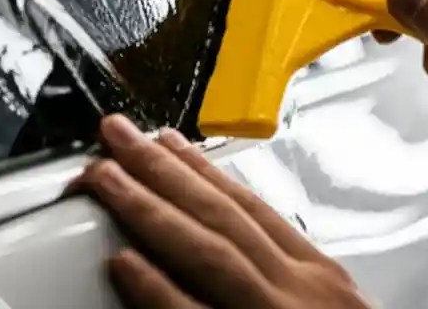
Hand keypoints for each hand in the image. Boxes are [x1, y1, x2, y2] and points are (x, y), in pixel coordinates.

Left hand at [72, 114, 369, 308]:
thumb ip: (288, 282)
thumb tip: (238, 249)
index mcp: (321, 283)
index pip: (251, 209)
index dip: (201, 171)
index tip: (165, 141)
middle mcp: (303, 297)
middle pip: (222, 217)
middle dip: (163, 170)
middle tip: (117, 136)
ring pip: (208, 252)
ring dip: (150, 208)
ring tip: (106, 177)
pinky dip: (159, 290)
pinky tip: (122, 263)